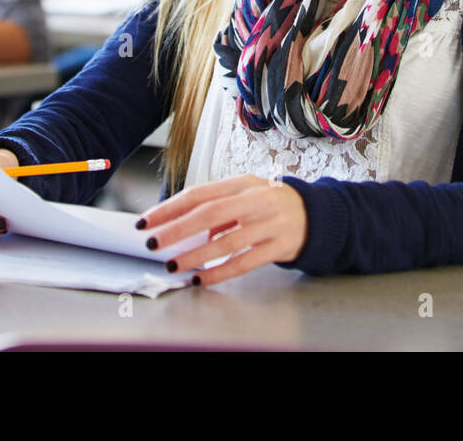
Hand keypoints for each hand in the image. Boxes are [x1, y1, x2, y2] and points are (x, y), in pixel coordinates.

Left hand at [136, 174, 307, 285]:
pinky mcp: (279, 245)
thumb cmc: (270, 205)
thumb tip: (183, 228)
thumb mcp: (245, 196)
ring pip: (227, 241)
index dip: (170, 208)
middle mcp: (256, 200)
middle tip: (152, 243)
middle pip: (210, 213)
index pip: (199, 193)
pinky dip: (221, 272)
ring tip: (173, 265)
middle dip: (177, 229)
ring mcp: (270, 223)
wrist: (316, 215)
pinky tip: (202, 279)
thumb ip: (217, 208)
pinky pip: (245, 262)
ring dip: (196, 255)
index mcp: (242, 183)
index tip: (146, 221)